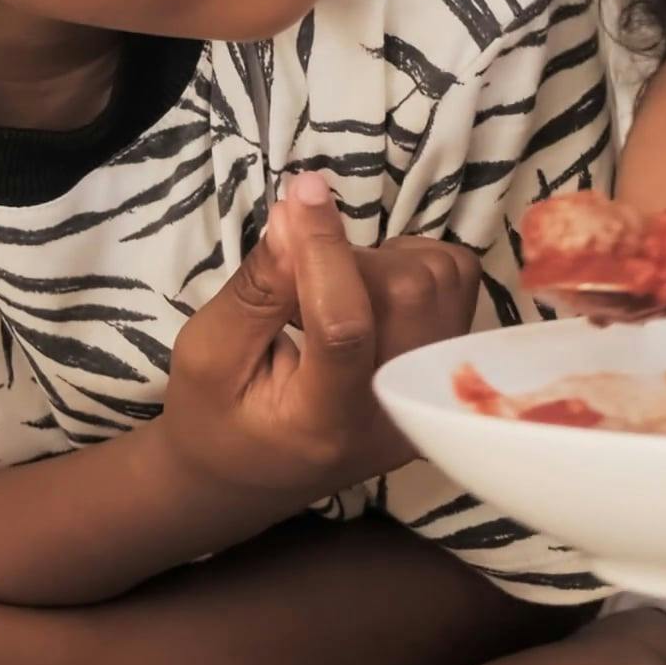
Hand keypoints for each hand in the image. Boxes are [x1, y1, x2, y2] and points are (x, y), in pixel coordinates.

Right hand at [160, 173, 478, 497]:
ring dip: (384, 259)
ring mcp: (427, 396)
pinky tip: (371, 293)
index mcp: (324, 423)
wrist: (249, 474)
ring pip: (440, 281)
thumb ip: (254, 290)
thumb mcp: (208, 353)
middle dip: (351, 255)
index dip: (326, 250)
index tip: (304, 190)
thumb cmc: (216, 415)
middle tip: (299, 267)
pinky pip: (458, 284)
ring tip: (333, 287)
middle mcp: (394, 415)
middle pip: (407, 294)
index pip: (344, 327)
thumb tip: (294, 216)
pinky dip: (415, 265)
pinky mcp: (443, 373)